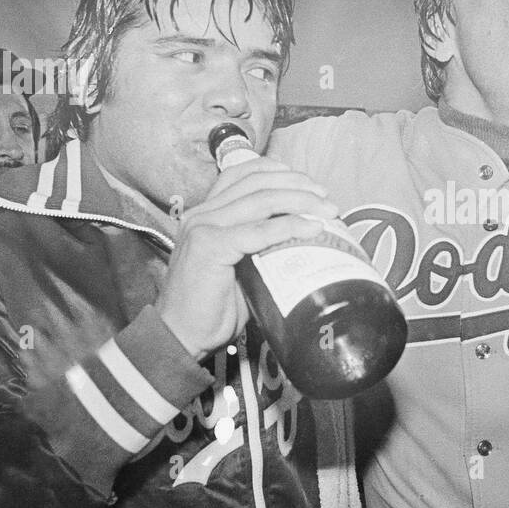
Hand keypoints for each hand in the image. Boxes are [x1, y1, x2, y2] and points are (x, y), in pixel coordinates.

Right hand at [154, 157, 338, 359]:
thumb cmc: (213, 308)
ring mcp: (204, 227)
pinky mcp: (210, 247)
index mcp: (206, 213)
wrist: (180, 336)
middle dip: (298, 184)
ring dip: (301, 201)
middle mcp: (202, 213)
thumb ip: (260, 248)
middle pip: (257, 182)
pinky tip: (313, 228)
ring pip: (261, 200)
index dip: (278, 171)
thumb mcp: (239, 268)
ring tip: (327, 210)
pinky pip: (258, 231)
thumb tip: (304, 241)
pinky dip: (290, 226)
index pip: (243, 174)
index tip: (309, 184)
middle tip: (326, 197)